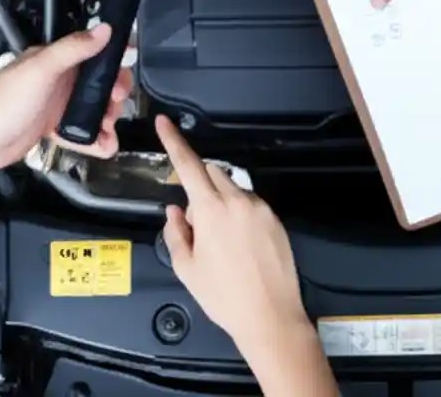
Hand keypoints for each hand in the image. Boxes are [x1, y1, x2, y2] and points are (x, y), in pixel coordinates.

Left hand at [0, 23, 132, 176]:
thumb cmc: (2, 104)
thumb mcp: (40, 71)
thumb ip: (73, 50)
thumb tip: (105, 29)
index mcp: (52, 60)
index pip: (90, 51)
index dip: (112, 58)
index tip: (129, 65)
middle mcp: (56, 80)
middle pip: (96, 83)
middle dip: (113, 93)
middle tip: (117, 105)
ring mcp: (55, 105)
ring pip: (92, 108)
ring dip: (106, 119)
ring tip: (109, 130)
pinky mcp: (52, 128)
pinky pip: (80, 132)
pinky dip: (94, 139)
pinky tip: (104, 146)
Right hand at [156, 117, 309, 351]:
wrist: (270, 316)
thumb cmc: (225, 297)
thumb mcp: (187, 268)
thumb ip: (176, 232)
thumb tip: (175, 212)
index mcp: (212, 211)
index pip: (188, 165)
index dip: (173, 141)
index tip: (164, 124)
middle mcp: (239, 202)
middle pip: (211, 172)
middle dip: (198, 186)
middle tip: (196, 224)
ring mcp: (261, 209)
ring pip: (232, 189)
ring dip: (220, 202)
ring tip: (221, 244)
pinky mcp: (275, 219)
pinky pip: (251, 204)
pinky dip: (239, 214)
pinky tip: (240, 247)